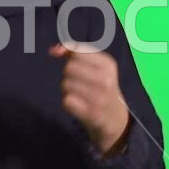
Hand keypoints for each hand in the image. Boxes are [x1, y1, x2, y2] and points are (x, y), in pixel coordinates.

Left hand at [48, 41, 130, 155]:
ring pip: (66, 85)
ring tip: (80, 95)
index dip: (68, 54)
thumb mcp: (96, 66)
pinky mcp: (92, 114)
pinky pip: (67, 101)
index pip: (77, 52)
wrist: (115, 118)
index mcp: (108, 64)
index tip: (69, 60)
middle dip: (68, 75)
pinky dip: (68, 103)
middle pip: (69, 68)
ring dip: (67, 90)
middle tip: (78, 82)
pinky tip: (78, 105)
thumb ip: (75, 53)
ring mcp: (100, 98)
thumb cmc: (100, 87)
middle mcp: (106, 80)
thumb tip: (53, 50)